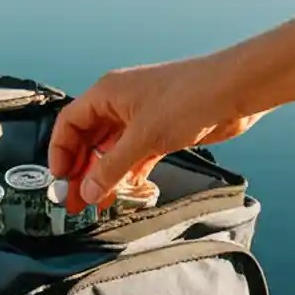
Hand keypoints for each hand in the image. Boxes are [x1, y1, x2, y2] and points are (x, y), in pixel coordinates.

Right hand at [48, 56, 264, 212]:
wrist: (234, 92)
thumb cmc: (191, 96)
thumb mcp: (143, 137)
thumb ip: (112, 167)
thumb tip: (88, 189)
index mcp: (108, 93)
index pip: (70, 123)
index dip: (60, 151)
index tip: (60, 178)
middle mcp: (121, 104)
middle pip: (89, 140)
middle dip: (81, 170)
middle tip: (75, 200)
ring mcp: (142, 118)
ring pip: (112, 151)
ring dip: (104, 176)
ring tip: (97, 203)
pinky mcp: (161, 132)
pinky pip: (135, 157)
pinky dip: (128, 174)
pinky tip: (126, 192)